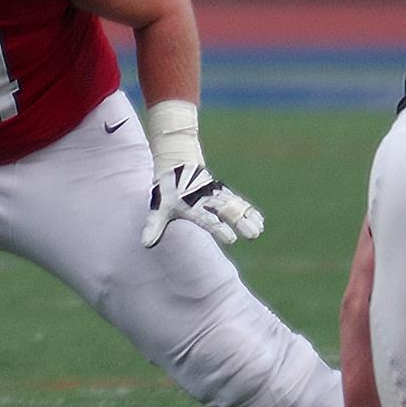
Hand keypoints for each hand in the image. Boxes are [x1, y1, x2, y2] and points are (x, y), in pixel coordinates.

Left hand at [142, 161, 264, 247]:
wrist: (177, 162)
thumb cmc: (168, 189)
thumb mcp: (159, 206)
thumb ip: (154, 225)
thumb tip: (145, 243)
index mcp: (193, 206)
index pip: (208, 219)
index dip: (219, 228)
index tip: (230, 238)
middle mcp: (208, 200)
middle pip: (227, 212)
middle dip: (240, 223)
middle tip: (253, 235)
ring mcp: (217, 195)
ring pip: (236, 207)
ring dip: (248, 218)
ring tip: (259, 231)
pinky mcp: (222, 193)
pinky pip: (238, 202)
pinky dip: (249, 211)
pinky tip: (260, 221)